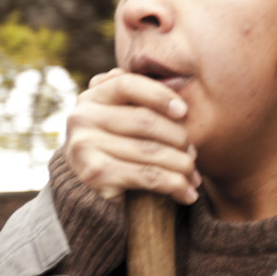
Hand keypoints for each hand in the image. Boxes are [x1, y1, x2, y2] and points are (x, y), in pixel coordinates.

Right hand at [62, 68, 200, 203]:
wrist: (86, 196)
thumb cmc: (113, 150)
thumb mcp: (117, 119)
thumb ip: (132, 97)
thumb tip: (170, 79)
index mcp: (90, 98)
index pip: (127, 84)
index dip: (159, 94)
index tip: (183, 111)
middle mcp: (82, 118)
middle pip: (144, 120)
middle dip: (178, 137)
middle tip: (194, 153)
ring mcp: (85, 146)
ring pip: (150, 150)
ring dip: (182, 165)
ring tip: (195, 176)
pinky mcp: (96, 174)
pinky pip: (148, 176)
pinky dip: (174, 185)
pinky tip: (187, 194)